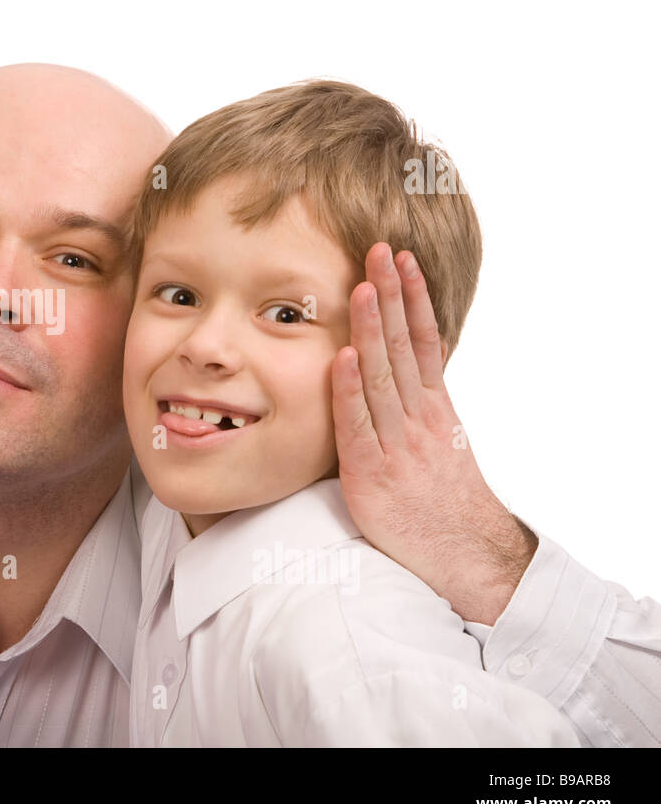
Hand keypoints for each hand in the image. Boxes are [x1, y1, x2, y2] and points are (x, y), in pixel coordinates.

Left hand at [332, 242, 537, 625]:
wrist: (463, 555)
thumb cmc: (441, 500)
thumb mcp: (439, 443)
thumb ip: (418, 404)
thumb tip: (401, 364)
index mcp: (435, 407)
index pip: (421, 339)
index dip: (410, 297)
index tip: (401, 257)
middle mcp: (419, 417)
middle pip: (401, 346)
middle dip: (389, 295)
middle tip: (378, 248)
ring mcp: (397, 443)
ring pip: (381, 376)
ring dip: (369, 330)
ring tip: (360, 286)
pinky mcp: (371, 473)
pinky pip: (357, 426)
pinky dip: (349, 392)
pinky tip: (342, 359)